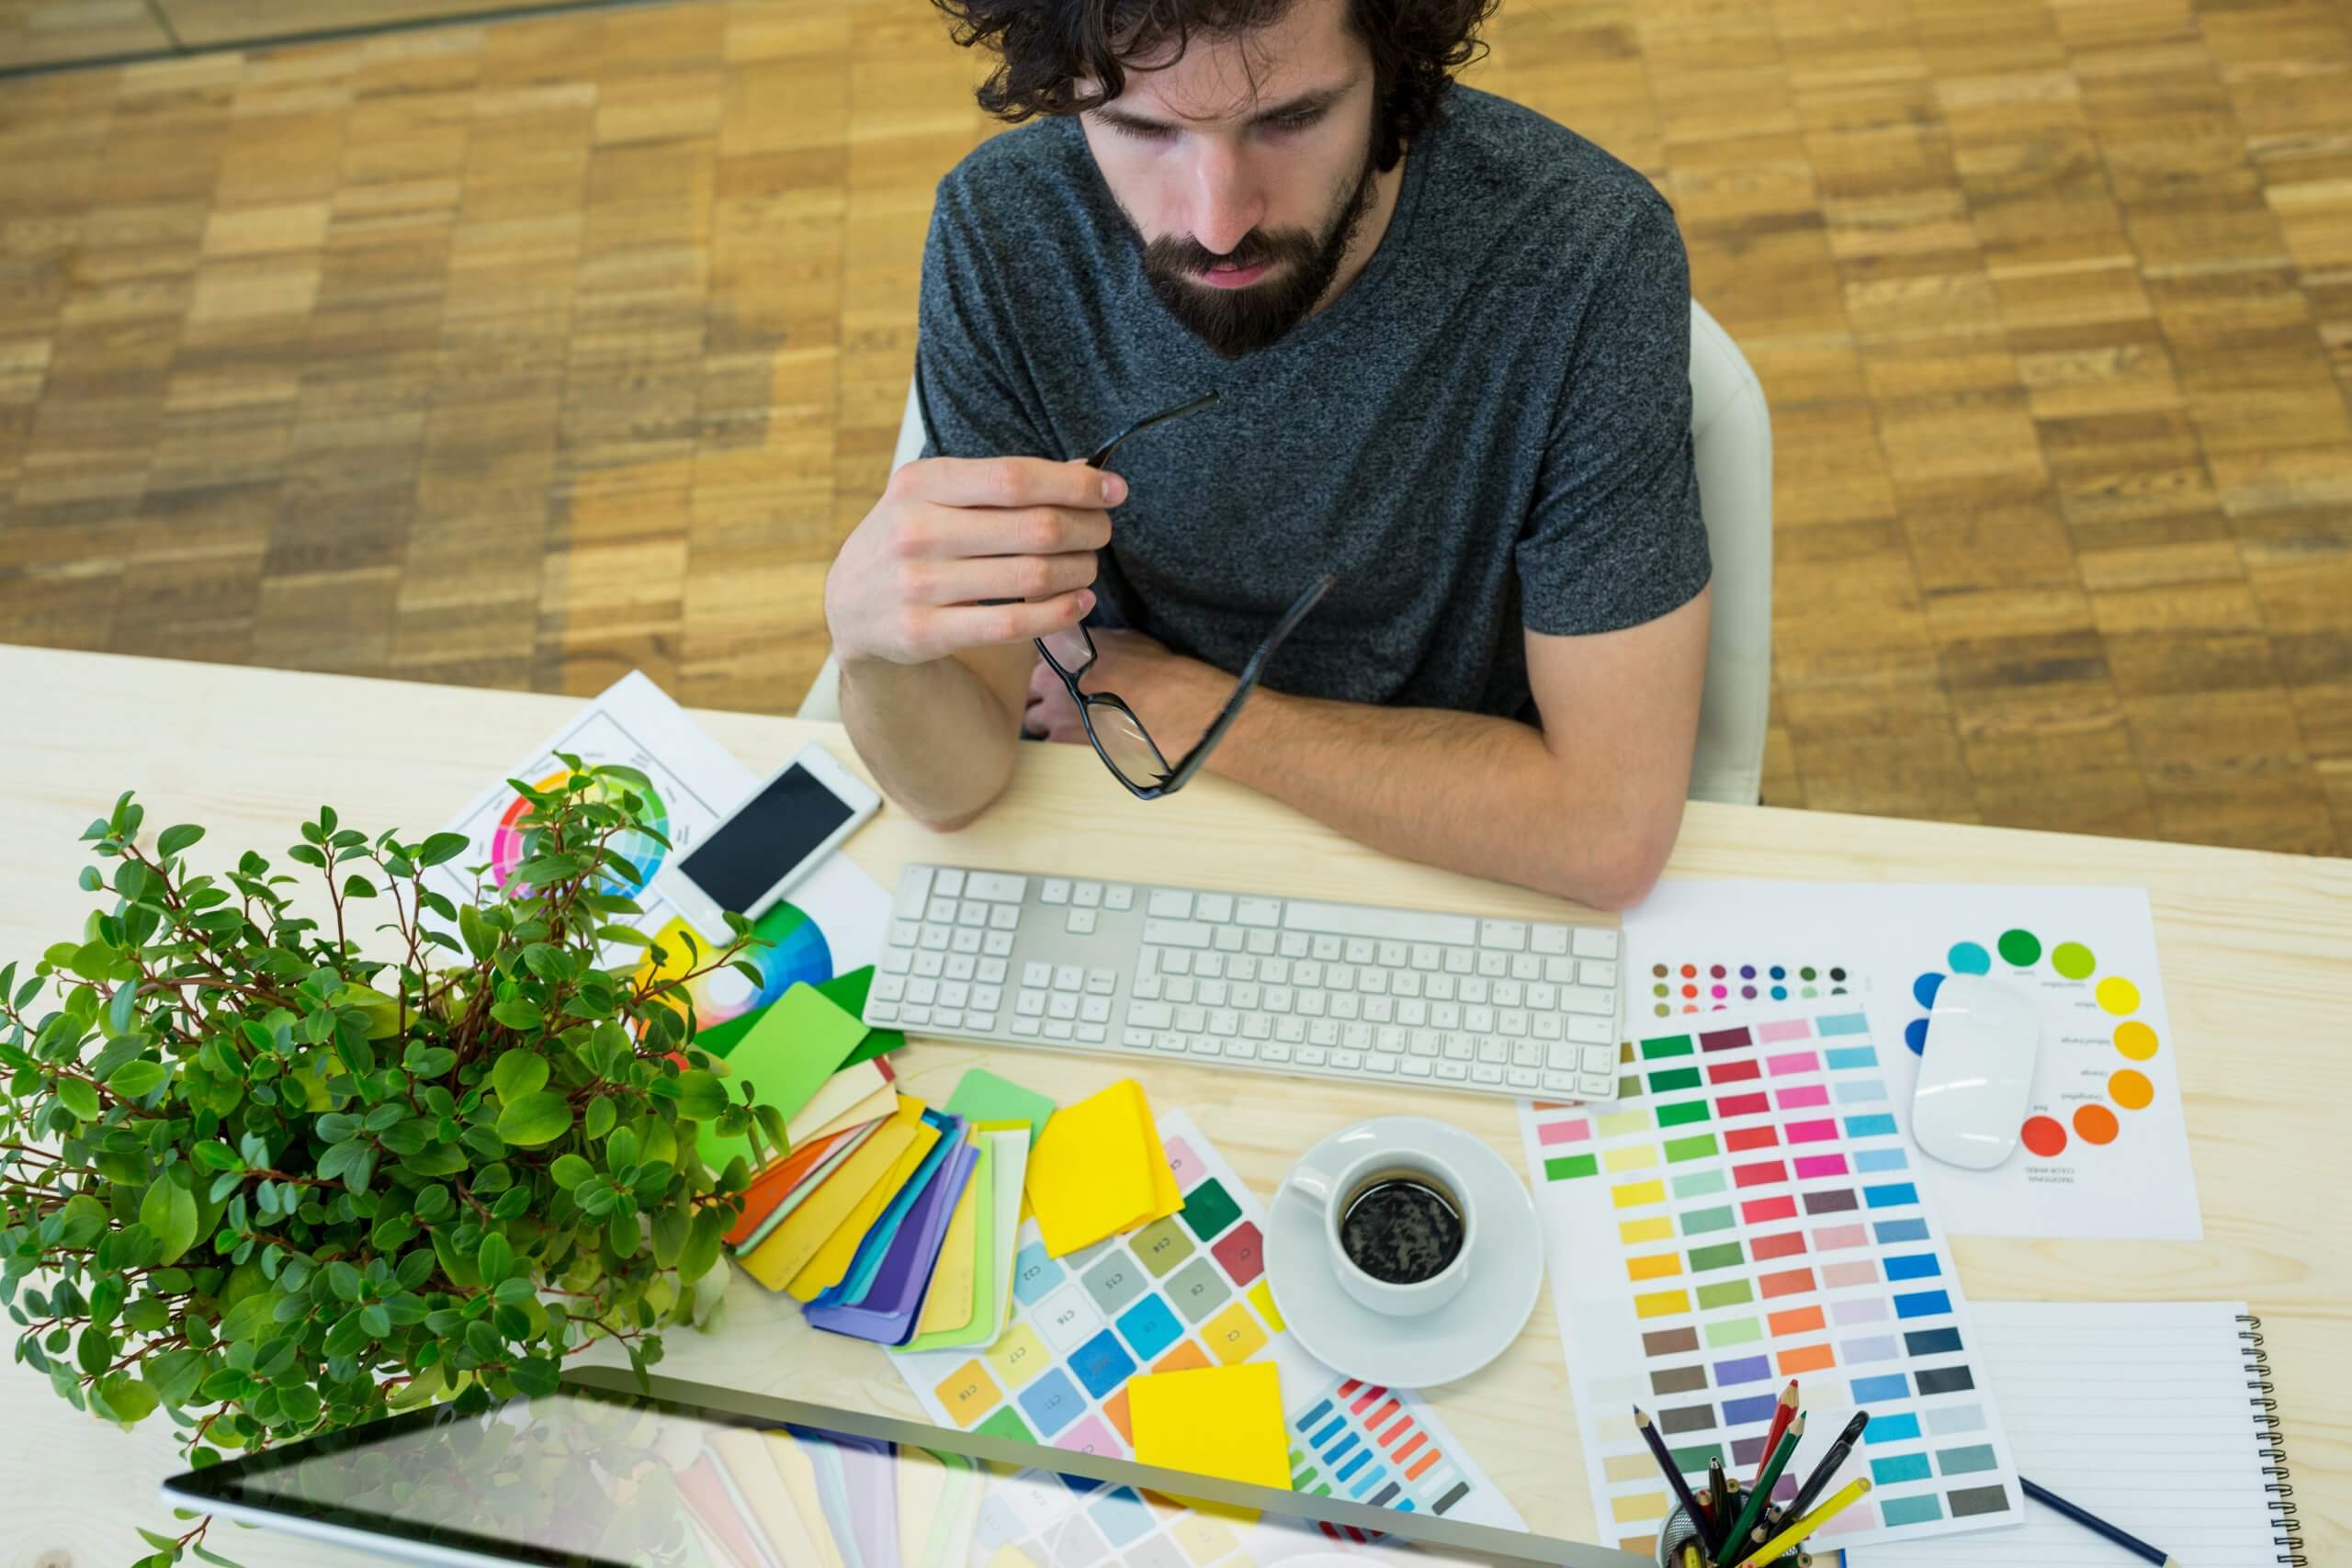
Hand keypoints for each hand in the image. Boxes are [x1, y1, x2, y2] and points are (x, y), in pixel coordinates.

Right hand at [823, 456, 1128, 664]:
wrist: (851, 607)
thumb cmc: (911, 539)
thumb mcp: (936, 498)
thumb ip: (1002, 484)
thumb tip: (1081, 473)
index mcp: (921, 484)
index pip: (1015, 478)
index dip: (1074, 485)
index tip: (1113, 490)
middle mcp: (916, 530)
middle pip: (1035, 527)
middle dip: (1086, 529)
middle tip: (1102, 533)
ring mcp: (918, 584)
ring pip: (1032, 576)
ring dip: (1079, 571)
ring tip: (1087, 567)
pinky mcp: (926, 632)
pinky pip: (1014, 624)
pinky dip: (1059, 612)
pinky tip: (1077, 602)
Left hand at [1023, 628, 1224, 754]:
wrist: (1173, 706)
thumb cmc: (1156, 671)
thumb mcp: (1122, 641)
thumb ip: (1092, 643)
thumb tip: (1086, 646)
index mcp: (1063, 648)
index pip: (1037, 654)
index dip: (1048, 664)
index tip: (1059, 671)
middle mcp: (1050, 677)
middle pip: (1029, 686)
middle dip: (1041, 693)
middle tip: (1062, 699)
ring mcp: (1053, 711)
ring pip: (1033, 718)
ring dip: (1046, 720)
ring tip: (1070, 722)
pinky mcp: (1064, 740)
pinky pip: (1049, 742)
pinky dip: (1059, 741)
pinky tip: (1078, 739)